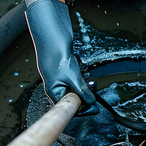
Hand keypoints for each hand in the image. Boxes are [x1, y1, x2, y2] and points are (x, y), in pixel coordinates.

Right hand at [25, 0, 97, 114]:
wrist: (52, 37)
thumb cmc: (57, 58)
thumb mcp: (73, 78)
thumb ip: (83, 91)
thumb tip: (91, 102)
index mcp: (54, 92)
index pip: (69, 106)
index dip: (82, 108)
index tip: (94, 107)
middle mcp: (55, 86)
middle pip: (73, 96)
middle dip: (84, 93)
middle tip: (92, 89)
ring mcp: (59, 77)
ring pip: (75, 85)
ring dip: (83, 82)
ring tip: (86, 77)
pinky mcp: (63, 68)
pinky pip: (74, 76)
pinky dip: (80, 73)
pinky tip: (81, 68)